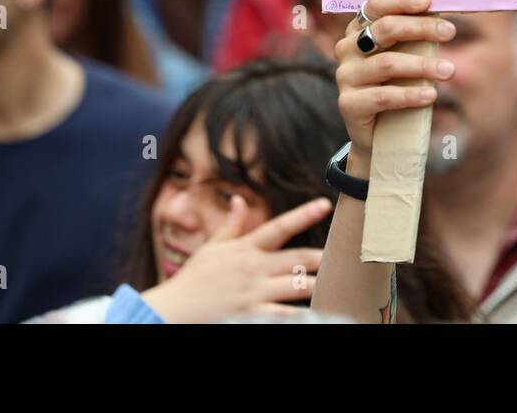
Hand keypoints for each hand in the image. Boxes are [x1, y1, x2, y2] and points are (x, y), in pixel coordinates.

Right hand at [141, 196, 331, 322]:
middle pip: (297, 258)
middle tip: (344, 254)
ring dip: (317, 285)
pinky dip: (300, 314)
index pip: (279, 227)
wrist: (173, 310)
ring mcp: (255, 293)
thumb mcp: (211, 248)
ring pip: (296, 287)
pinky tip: (315, 312)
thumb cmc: (193, 279)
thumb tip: (239, 200)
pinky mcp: (252, 315)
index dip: (303, 215)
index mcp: (246, 249)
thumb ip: (231, 226)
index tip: (325, 204)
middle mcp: (254, 268)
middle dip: (322, 256)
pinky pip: (283, 315)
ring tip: (336, 284)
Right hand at [334, 0, 456, 158]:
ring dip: (422, 65)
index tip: (428, 1)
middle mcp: (347, 48)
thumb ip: (417, 36)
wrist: (380, 134)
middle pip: (384, 30)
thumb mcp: (407, 56)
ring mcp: (345, 76)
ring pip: (387, 63)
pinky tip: (430, 95)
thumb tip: (445, 16)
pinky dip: (410, 94)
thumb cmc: (398, 84)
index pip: (376, 6)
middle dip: (420, 28)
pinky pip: (382, 96)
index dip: (400, 0)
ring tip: (449, 70)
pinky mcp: (348, 104)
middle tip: (450, 31)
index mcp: (359, 29)